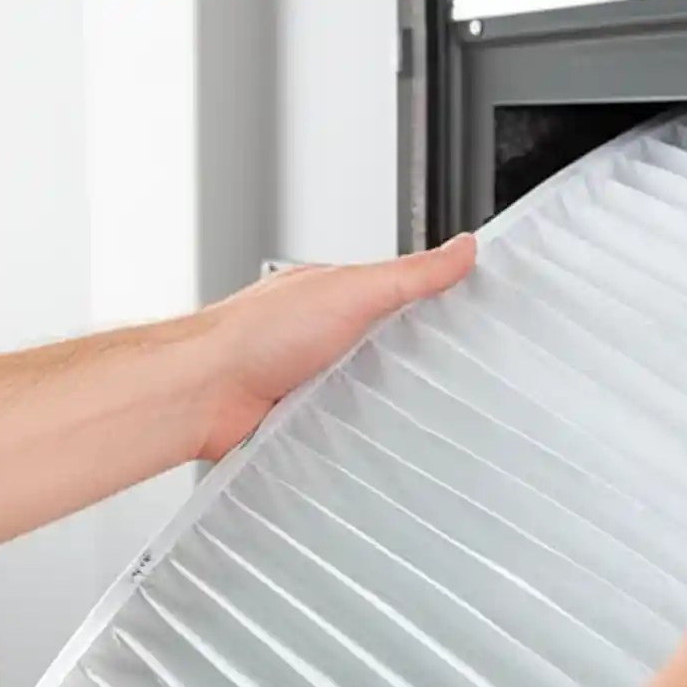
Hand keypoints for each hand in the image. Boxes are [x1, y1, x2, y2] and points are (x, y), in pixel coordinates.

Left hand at [194, 233, 475, 459]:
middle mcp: (332, 336)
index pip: (410, 295)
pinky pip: (356, 429)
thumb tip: (463, 248)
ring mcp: (321, 380)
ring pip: (380, 392)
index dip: (446, 305)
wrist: (201, 395)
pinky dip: (368, 434)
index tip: (485, 317)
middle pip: (401, 349)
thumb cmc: (254, 336)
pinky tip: (382, 438)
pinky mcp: (312, 422)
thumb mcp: (351, 291)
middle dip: (427, 363)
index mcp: (343, 296)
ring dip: (395, 402)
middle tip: (463, 376)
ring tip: (426, 410)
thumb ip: (411, 275)